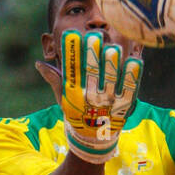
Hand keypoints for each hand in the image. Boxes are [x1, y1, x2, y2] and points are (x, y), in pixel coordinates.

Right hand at [35, 30, 142, 163]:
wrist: (93, 139)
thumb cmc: (76, 112)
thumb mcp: (62, 98)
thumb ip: (54, 79)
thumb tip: (39, 63)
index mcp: (74, 92)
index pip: (72, 69)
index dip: (72, 53)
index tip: (72, 35)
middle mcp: (90, 96)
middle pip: (92, 72)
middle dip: (93, 54)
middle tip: (94, 35)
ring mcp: (107, 102)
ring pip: (111, 80)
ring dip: (113, 65)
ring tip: (114, 48)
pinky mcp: (123, 106)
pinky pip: (129, 91)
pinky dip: (132, 77)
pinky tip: (135, 61)